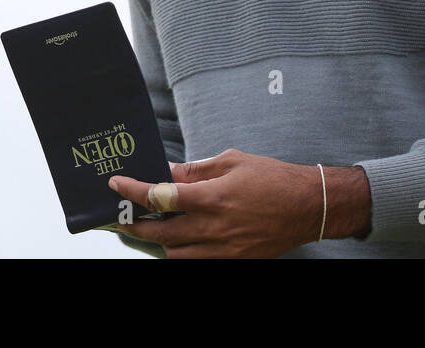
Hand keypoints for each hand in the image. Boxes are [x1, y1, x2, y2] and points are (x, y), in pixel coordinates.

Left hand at [107, 148, 361, 257]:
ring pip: (175, 254)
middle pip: (159, 232)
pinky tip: (182, 241)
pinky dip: (184, 254)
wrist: (308, 207)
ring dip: (160, 240)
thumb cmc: (273, 178)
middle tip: (124, 216)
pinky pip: (197, 263)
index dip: (132, 190)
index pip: (158, 196)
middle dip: (136, 224)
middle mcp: (213, 227)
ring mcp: (223, 249)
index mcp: (211, 197)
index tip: (116, 184)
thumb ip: (196, 169)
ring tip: (155, 228)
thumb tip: (166, 171)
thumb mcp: (232, 161)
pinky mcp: (233, 261)